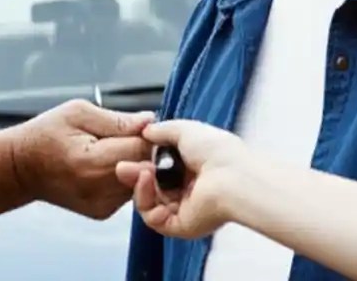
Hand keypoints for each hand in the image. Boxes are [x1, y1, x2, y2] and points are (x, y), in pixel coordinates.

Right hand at [9, 99, 153, 218]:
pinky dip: (124, 178)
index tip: (135, 125)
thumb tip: (150, 121)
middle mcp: (100, 189)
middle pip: (146, 168)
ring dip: (134, 164)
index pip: (143, 148)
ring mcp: (102, 205)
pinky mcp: (102, 212)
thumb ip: (117, 120)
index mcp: (93, 161)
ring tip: (107, 150)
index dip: (146, 134)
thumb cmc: (46, 134)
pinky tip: (103, 167)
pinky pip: (128, 192)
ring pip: (140, 181)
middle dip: (141, 149)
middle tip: (120, 135)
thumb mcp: (78, 112)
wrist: (22, 168)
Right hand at [115, 120, 252, 238]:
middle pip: (152, 187)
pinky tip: (146, 183)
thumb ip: (162, 130)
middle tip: (123, 166)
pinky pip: (154, 219)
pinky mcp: (182, 226)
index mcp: (194, 167)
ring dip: (139, 187)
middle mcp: (190, 189)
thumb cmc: (218, 151)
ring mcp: (186, 209)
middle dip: (135, 175)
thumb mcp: (185, 130)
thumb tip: (146, 130)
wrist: (233, 176)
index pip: (160, 168)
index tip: (130, 152)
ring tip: (138, 172)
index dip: (143, 161)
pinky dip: (145, 202)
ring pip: (149, 203)